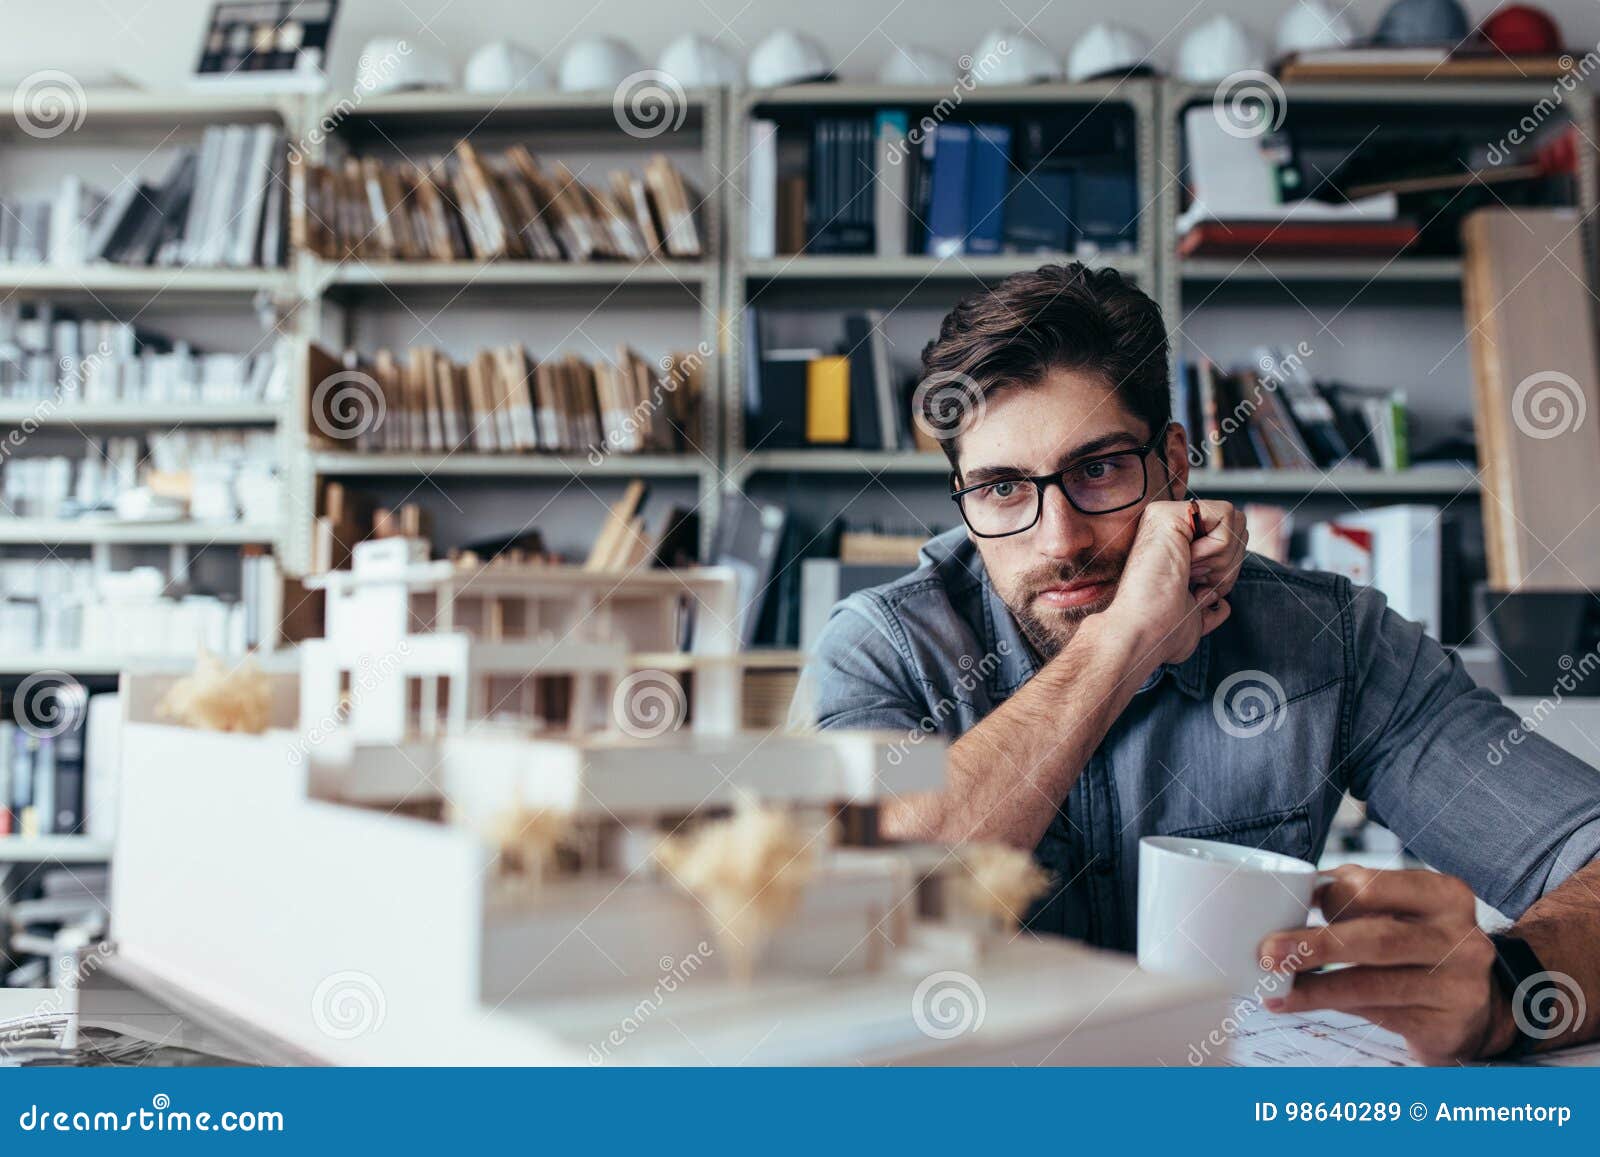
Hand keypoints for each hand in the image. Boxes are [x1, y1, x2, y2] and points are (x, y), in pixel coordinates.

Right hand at [1101, 499, 1245, 670]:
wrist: (1144, 632)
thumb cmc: (1162, 630)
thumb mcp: (1195, 616)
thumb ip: (1209, 607)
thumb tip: (1222, 607)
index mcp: (1173, 545)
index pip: (1229, 539)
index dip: (1229, 568)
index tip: (1199, 589)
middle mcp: (1167, 526)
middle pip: (1237, 525)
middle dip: (1230, 562)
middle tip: (1195, 581)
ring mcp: (1165, 515)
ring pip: (1235, 519)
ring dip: (1224, 557)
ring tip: (1189, 572)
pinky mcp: (1169, 512)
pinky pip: (1226, 515)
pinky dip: (1219, 547)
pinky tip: (1188, 562)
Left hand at [1258, 865, 1510, 1063]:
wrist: (1480, 1005)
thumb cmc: (1422, 945)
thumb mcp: (1404, 910)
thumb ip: (1358, 895)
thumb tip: (1297, 893)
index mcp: (1444, 895)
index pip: (1374, 887)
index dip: (1329, 896)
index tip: (1293, 904)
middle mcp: (1459, 939)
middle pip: (1376, 939)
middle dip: (1315, 946)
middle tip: (1268, 953)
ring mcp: (1457, 986)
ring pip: (1372, 984)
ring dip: (1315, 988)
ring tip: (1275, 989)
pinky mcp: (1446, 1026)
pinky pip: (1377, 1014)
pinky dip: (1333, 1008)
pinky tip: (1300, 1004)